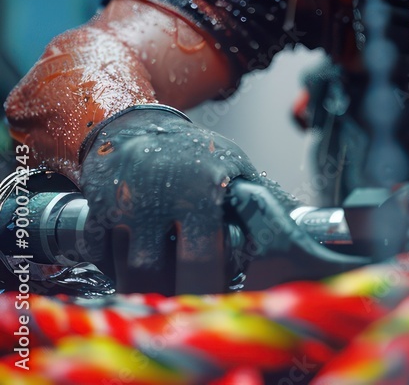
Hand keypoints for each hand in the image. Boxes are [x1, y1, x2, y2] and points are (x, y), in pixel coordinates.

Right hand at [78, 104, 294, 293]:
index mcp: (203, 189)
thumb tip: (298, 226)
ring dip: (142, 283)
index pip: (203, 257)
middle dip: (171, 292)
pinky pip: (99, 256)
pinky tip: (130, 263)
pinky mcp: (94, 208)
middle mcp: (159, 196)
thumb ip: (259, 198)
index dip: (208, 285)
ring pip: (126, 270)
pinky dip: (111, 267)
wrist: (136, 126)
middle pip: (157, 272)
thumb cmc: (194, 153)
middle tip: (183, 297)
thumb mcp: (235, 165)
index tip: (215, 294)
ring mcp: (123, 204)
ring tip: (161, 282)